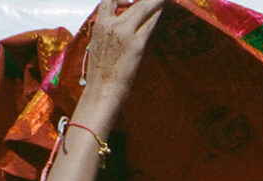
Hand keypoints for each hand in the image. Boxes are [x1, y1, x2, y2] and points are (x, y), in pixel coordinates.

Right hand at [80, 0, 165, 116]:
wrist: (103, 89)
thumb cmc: (101, 73)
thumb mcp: (98, 46)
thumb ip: (108, 33)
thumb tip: (119, 28)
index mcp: (99, 25)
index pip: (108, 1)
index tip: (130, 1)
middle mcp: (110, 25)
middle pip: (131, 3)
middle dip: (145, 0)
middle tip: (156, 0)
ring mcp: (124, 33)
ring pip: (142, 8)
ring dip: (155, 2)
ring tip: (164, 0)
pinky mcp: (137, 44)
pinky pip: (150, 24)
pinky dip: (157, 15)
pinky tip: (164, 10)